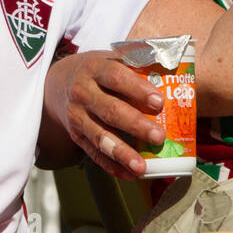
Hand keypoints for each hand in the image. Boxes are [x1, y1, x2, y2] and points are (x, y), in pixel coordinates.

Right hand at [45, 51, 164, 179]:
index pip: (116, 77)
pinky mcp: (76, 136)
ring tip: (142, 167)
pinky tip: (128, 174)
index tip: (159, 102)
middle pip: (110, 110)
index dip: (138, 89)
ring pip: (100, 137)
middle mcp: (83, 93)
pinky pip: (93, 153)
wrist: (58, 84)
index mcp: (95, 69)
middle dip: (136, 125)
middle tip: (159, 136)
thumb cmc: (98, 72)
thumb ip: (136, 64)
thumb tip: (174, 71)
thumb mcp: (110, 59)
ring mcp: (77, 116)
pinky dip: (111, 165)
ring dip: (122, 153)